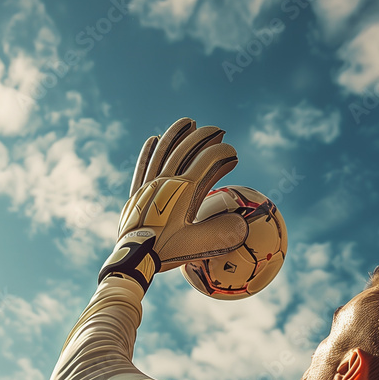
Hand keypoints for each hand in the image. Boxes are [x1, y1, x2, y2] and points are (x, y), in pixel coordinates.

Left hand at [98, 117, 241, 291]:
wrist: (134, 257)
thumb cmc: (167, 251)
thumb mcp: (198, 245)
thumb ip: (222, 234)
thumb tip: (244, 225)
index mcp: (184, 190)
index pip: (207, 160)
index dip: (222, 152)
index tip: (233, 152)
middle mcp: (166, 182)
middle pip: (186, 149)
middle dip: (204, 136)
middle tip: (218, 130)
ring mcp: (149, 185)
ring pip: (163, 151)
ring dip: (177, 134)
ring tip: (188, 122)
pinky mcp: (137, 193)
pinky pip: (142, 166)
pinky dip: (149, 152)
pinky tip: (153, 140)